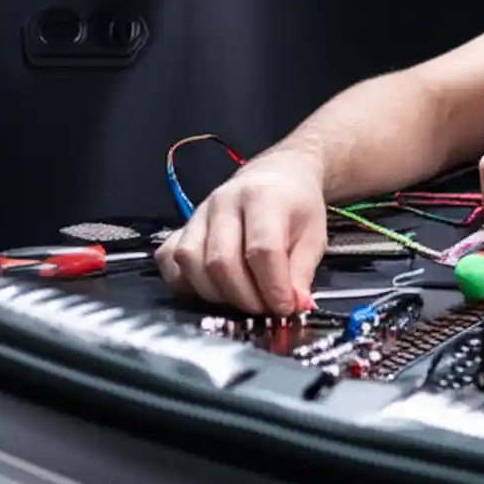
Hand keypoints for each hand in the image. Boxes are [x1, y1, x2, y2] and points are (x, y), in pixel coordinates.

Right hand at [154, 151, 326, 315]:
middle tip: (266, 308)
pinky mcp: (180, 226)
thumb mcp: (314, 235)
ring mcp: (198, 213)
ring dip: (217, 294)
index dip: (273, 287)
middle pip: (221, 262)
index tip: (285, 307)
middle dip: (245, 297)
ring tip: (244, 299)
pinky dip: (186, 283)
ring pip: (191, 263)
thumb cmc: (296, 205)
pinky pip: (169, 260)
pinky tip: (212, 288)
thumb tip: (296, 305)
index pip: (262, 251)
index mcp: (263, 197)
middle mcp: (224, 202)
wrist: (278, 175)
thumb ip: (302, 271)